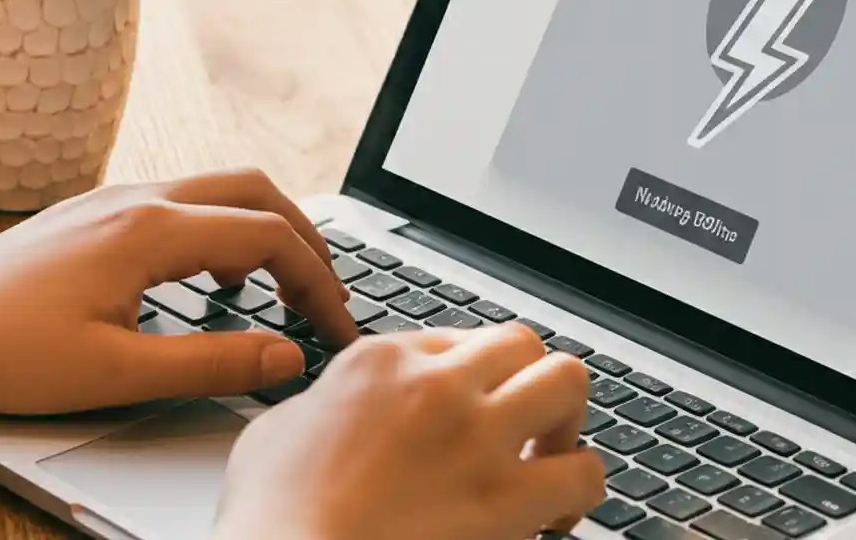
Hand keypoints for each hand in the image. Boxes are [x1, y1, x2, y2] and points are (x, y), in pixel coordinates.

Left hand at [0, 169, 355, 413]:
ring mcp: (115, 198)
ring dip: (262, 230)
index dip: (317, 280)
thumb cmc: (6, 352)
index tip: (335, 324)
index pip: (269, 234)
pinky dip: (220, 233)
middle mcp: (139, 198)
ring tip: (279, 289)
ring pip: (218, 190)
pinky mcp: (98, 213)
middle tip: (324, 291)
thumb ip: (213, 364)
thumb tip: (286, 355)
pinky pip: (183, 204)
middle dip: (304, 236)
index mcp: (150, 230)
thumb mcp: (119, 374)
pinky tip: (211, 281)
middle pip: (255, 188)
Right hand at [213, 324, 604, 539]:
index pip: (454, 340)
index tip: (469, 404)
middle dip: (527, 380)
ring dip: (565, 419)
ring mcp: (477, 437)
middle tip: (521, 423)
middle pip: (519, 342)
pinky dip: (582, 488)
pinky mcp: (506, 500)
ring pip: (566, 381)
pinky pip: (584, 472)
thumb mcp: (276, 432)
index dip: (469, 377)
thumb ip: (321, 405)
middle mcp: (436, 385)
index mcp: (379, 362)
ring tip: (551, 455)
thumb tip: (333, 410)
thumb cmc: (271, 515)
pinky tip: (557, 512)